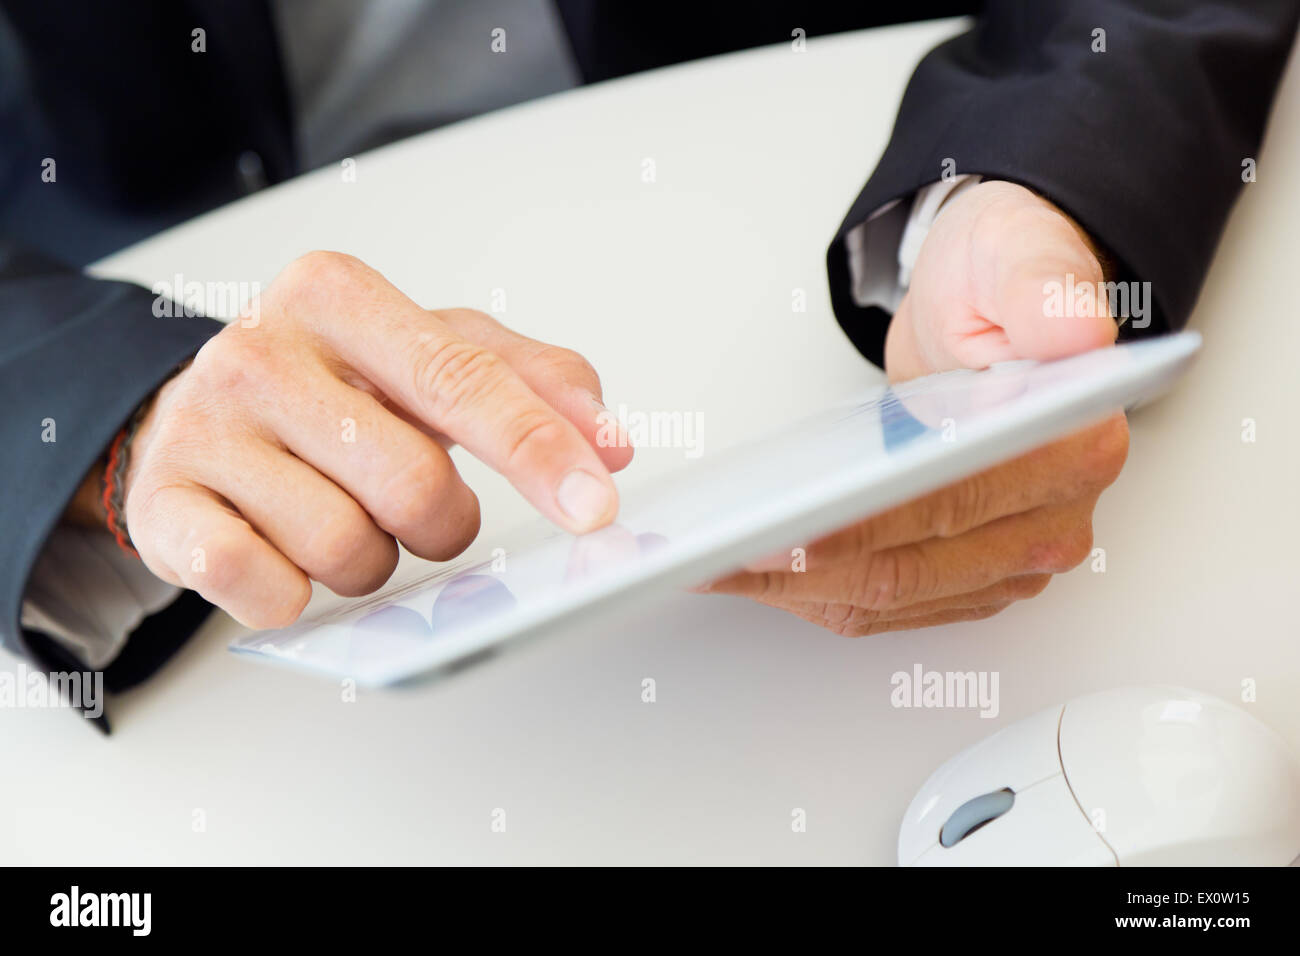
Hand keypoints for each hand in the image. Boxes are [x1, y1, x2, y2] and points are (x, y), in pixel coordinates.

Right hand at [104, 251, 632, 627]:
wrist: (201, 412)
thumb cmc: (336, 385)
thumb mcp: (436, 353)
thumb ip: (535, 382)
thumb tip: (611, 444)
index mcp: (338, 296)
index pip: (461, 380)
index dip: (537, 448)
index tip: (595, 501)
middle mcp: (260, 349)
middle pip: (413, 485)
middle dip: (440, 522)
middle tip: (415, 504)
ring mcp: (201, 426)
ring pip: (346, 548)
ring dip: (371, 560)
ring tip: (342, 515)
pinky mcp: (161, 504)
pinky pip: (262, 585)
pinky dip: (294, 591)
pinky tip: (283, 551)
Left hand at [705, 181, 1126, 634]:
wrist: (987, 314)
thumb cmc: (996, 284)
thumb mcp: (1015, 254)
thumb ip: (1045, 290)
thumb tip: (1074, 331)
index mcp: (1073, 450)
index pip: (950, 505)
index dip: (860, 527)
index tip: (785, 532)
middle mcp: (1049, 523)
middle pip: (906, 570)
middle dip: (800, 568)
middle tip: (714, 556)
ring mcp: (1005, 559)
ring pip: (882, 598)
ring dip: (789, 589)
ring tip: (709, 564)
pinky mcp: (962, 576)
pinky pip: (877, 604)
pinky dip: (806, 591)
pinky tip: (747, 570)